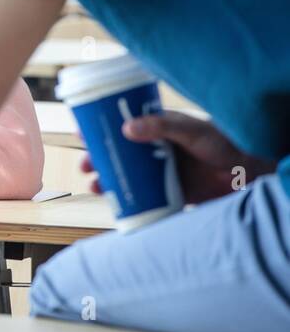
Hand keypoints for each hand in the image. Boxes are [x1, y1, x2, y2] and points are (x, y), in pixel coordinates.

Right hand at [80, 110, 275, 204]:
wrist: (250, 174)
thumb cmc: (224, 143)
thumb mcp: (190, 129)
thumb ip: (161, 126)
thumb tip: (127, 128)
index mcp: (158, 129)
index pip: (122, 126)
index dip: (100, 129)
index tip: (82, 134)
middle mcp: (157, 150)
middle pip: (119, 154)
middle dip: (98, 160)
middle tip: (86, 167)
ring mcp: (163, 172)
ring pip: (128, 176)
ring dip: (109, 181)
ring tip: (97, 187)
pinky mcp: (172, 192)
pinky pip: (145, 197)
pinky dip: (129, 202)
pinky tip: (118, 205)